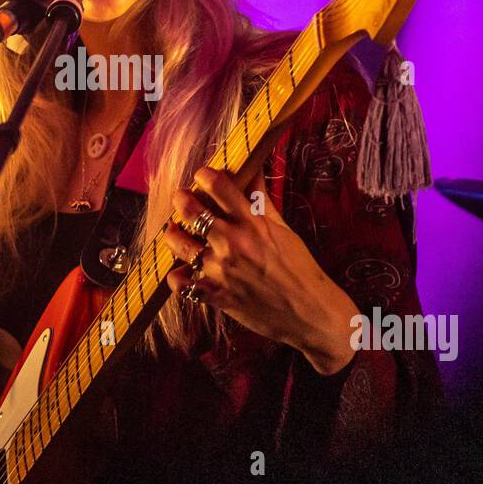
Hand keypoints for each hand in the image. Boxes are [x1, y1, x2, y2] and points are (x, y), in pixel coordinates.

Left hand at [162, 166, 358, 374]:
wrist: (310, 312)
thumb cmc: (300, 268)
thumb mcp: (283, 229)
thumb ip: (262, 201)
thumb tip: (254, 171)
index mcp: (252, 224)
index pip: (219, 187)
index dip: (205, 175)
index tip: (202, 175)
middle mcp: (233, 244)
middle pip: (191, 211)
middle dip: (181, 199)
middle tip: (181, 198)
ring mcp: (222, 271)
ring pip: (179, 245)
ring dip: (173, 235)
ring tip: (175, 231)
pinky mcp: (217, 296)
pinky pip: (182, 285)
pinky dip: (177, 278)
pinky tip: (181, 272)